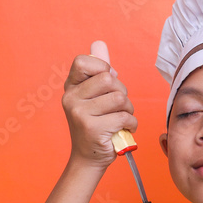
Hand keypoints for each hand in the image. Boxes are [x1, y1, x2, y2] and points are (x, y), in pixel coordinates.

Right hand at [62, 40, 136, 169]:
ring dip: (128, 110)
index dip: (103, 68)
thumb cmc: (96, 125)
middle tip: (117, 107)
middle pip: (109, 79)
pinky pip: (125, 116)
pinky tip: (123, 130)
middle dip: (122, 93)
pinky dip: (131, 124)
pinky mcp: (93, 128)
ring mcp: (80, 113)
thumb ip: (98, 72)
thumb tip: (99, 44)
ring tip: (120, 119)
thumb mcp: (94, 96)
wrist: (89, 158)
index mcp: (71, 87)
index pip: (84, 61)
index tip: (106, 85)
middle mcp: (71, 98)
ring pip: (119, 98)